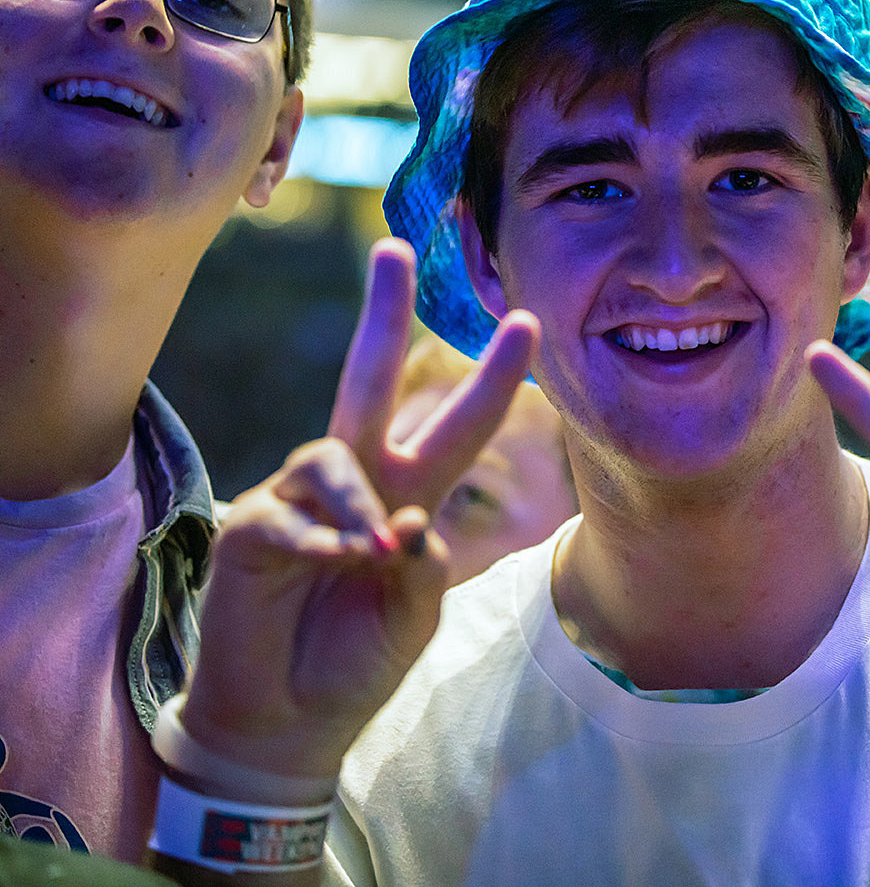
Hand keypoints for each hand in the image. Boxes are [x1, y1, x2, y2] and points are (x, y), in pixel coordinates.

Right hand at [179, 238, 537, 780]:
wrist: (290, 720)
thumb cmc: (357, 660)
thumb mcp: (415, 615)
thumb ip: (425, 566)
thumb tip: (410, 519)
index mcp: (408, 494)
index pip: (456, 425)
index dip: (492, 378)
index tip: (525, 322)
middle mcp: (354, 482)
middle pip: (367, 380)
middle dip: (381, 313)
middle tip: (394, 246)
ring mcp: (295, 500)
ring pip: (330, 457)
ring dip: (358, 500)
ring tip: (372, 548)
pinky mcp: (248, 530)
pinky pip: (288, 516)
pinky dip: (319, 538)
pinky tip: (337, 561)